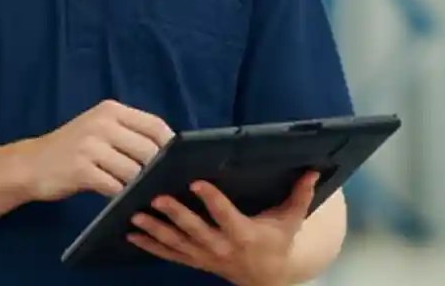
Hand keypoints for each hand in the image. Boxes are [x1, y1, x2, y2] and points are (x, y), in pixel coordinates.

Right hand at [18, 99, 174, 201]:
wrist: (30, 164)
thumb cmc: (72, 149)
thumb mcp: (99, 131)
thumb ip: (128, 135)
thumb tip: (169, 154)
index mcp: (110, 110)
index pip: (155, 125)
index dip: (170, 146)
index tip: (176, 163)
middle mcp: (102, 123)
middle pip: (148, 150)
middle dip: (156, 170)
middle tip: (159, 185)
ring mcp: (90, 145)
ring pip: (133, 171)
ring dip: (139, 186)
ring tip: (140, 194)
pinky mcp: (81, 169)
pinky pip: (114, 186)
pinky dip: (122, 196)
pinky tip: (121, 200)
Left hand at [126, 170, 320, 285]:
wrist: (268, 277)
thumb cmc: (277, 241)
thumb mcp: (291, 220)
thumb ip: (300, 195)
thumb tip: (313, 170)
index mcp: (244, 233)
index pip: (226, 214)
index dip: (211, 199)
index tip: (196, 182)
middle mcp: (222, 247)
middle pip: (195, 230)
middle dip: (176, 215)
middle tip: (157, 198)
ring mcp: (206, 257)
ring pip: (177, 243)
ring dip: (155, 230)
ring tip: (135, 216)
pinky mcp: (195, 261)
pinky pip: (170, 254)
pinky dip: (150, 245)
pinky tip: (131, 234)